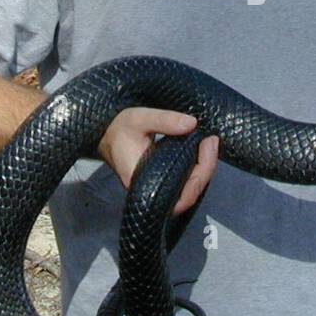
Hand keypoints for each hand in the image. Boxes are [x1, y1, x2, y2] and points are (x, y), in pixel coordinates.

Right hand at [95, 108, 218, 215]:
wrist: (104, 135)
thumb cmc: (118, 129)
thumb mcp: (137, 118)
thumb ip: (163, 120)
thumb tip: (192, 123)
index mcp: (143, 185)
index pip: (181, 197)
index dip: (200, 176)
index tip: (207, 145)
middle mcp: (152, 193)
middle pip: (189, 194)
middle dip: (207, 167)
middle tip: (211, 140)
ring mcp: (157, 190)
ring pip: (189, 189)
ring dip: (204, 167)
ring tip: (209, 142)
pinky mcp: (162, 182)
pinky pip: (184, 182)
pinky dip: (196, 167)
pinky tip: (201, 149)